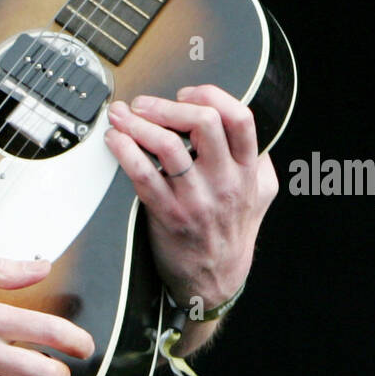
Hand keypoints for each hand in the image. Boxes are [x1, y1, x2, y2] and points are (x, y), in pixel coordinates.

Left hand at [104, 85, 277, 312]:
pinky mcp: (167, 214)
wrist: (215, 282)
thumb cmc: (232, 234)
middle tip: (144, 104)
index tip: (187, 93)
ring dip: (138, 123)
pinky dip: (124, 151)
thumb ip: (259, 162)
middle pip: (203, 123)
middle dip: (168, 105)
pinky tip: (114, 140)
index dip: (211, 96)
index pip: (240, 119)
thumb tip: (248, 130)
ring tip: (121, 116)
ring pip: (167, 146)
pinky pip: (142, 175)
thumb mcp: (260, 196)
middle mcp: (224, 181)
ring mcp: (195, 198)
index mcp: (247, 170)